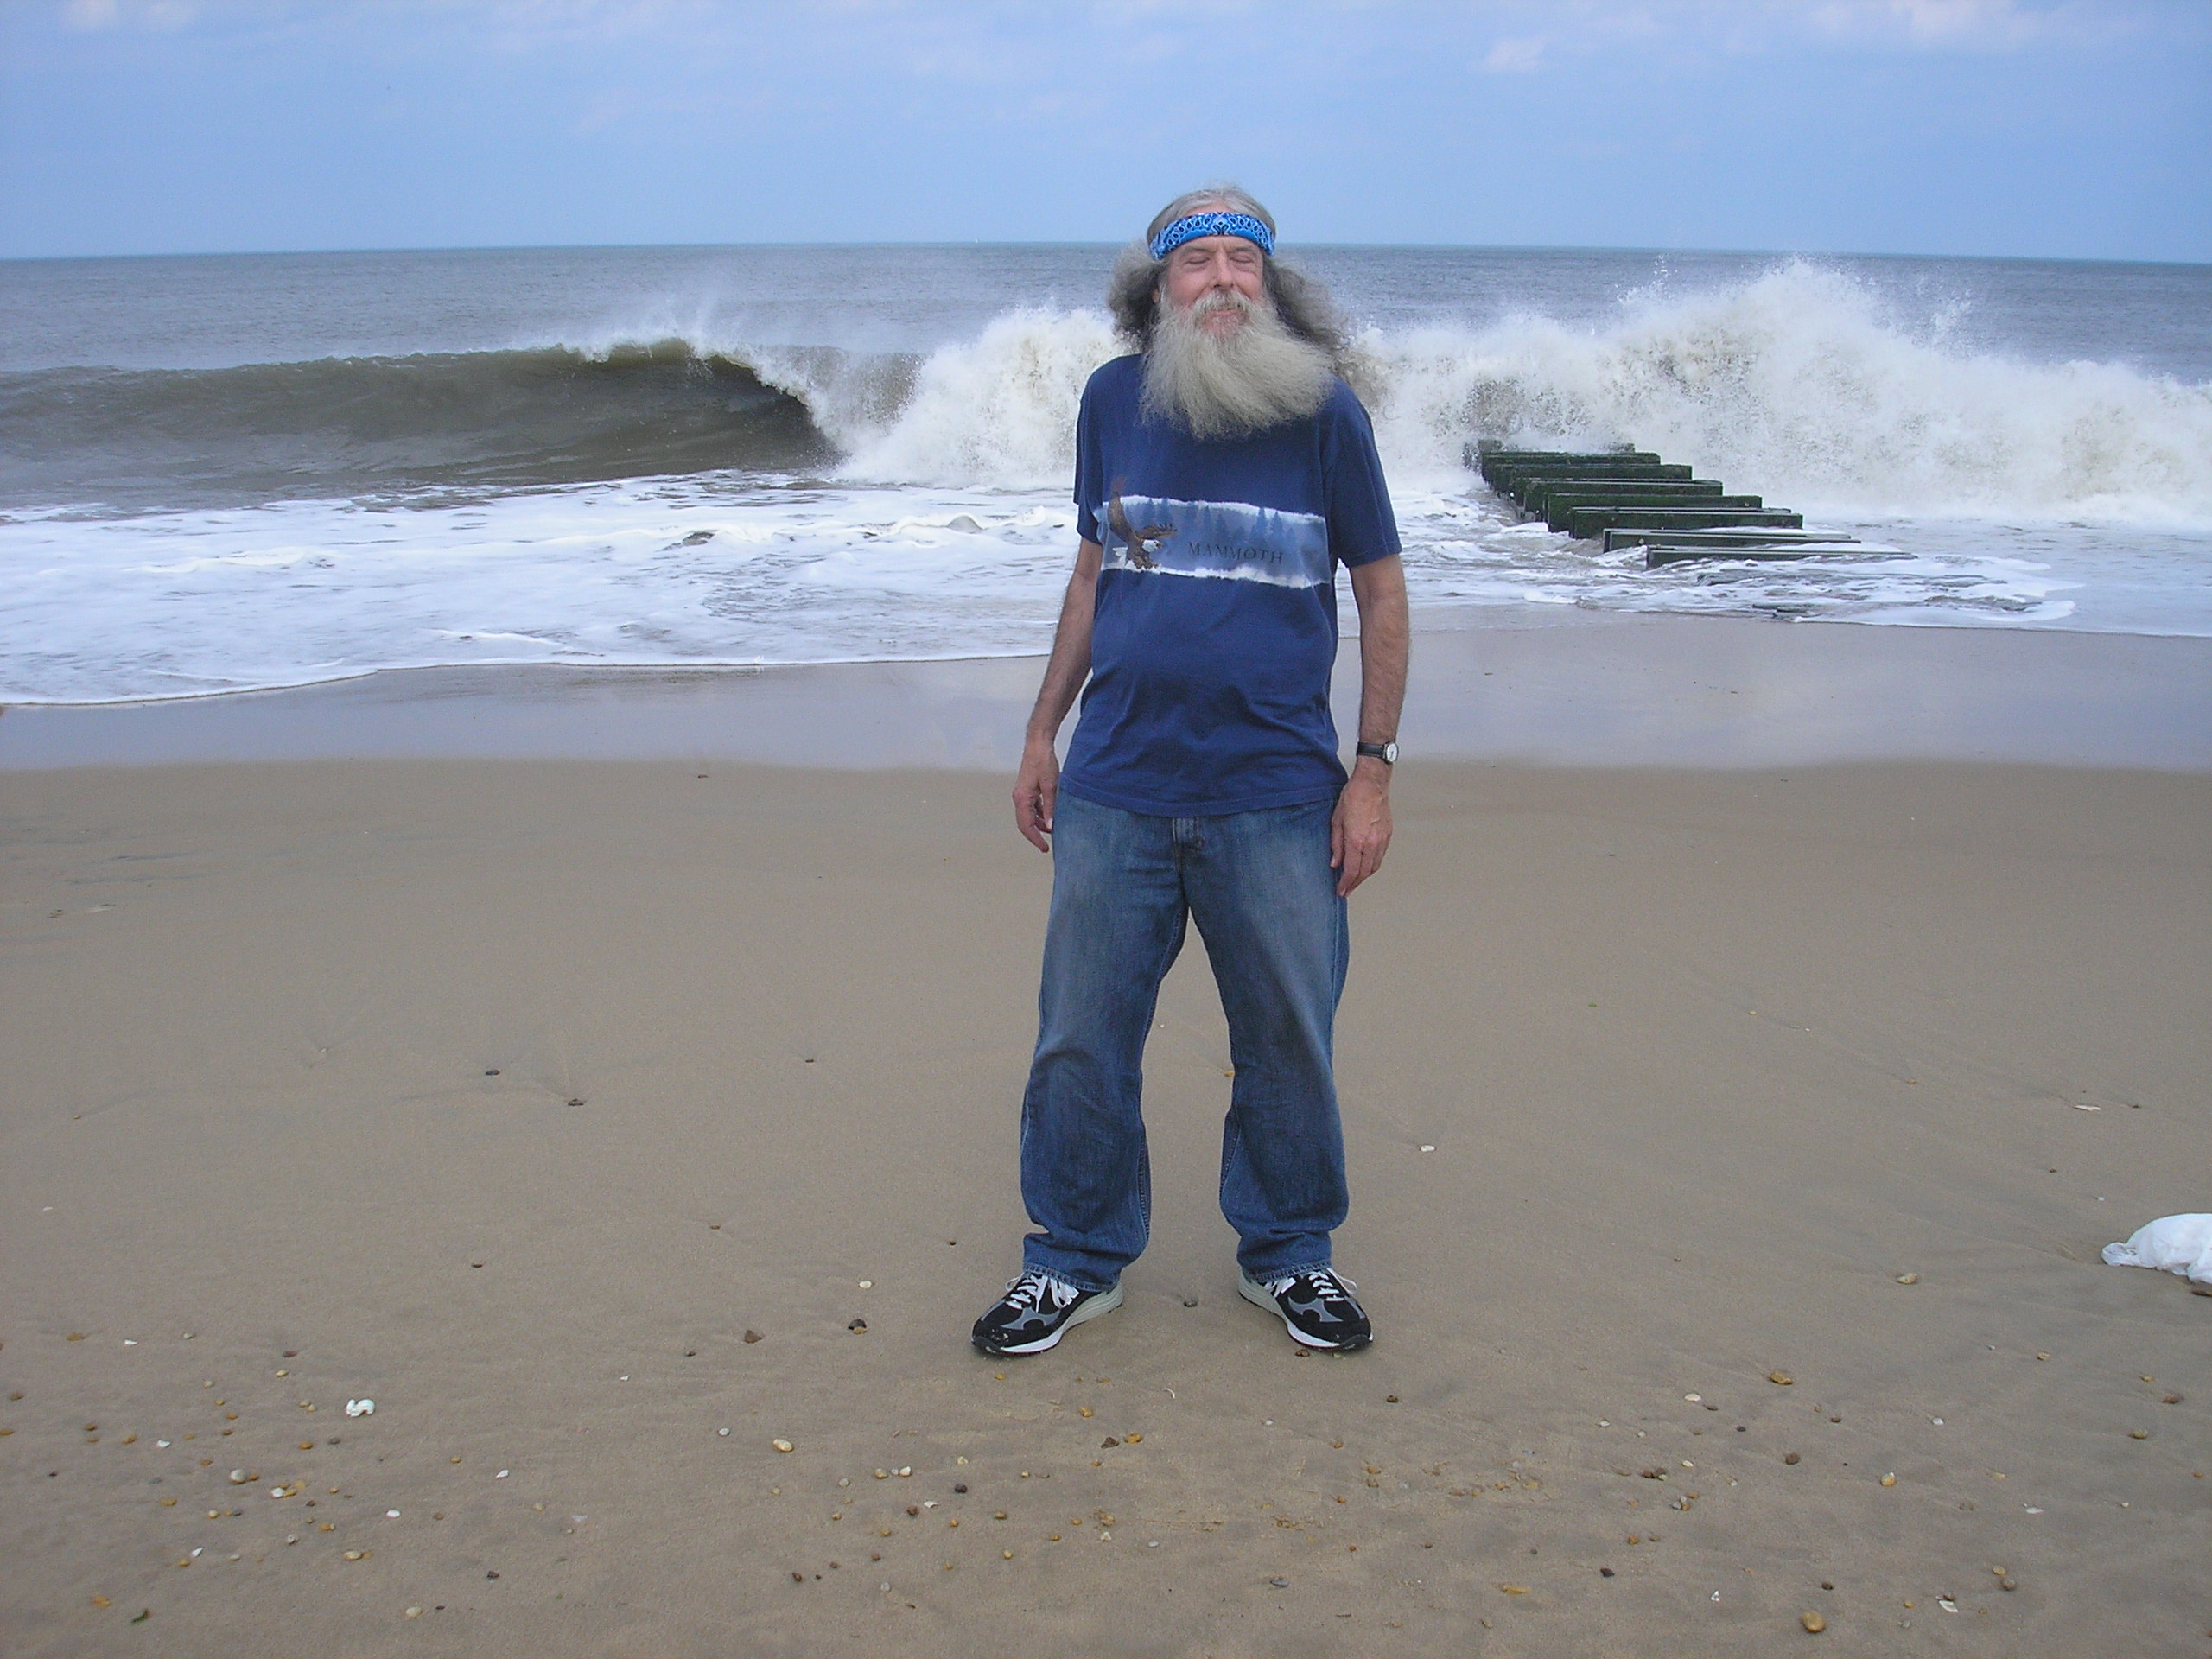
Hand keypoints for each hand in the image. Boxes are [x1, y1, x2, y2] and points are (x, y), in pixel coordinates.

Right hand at [1012, 735, 1059, 851]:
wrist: (1038, 744)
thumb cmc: (1043, 761)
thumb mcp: (1051, 786)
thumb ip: (1050, 807)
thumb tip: (1051, 826)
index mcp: (1022, 798)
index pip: (1026, 826)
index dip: (1035, 840)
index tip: (1044, 849)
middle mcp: (1018, 798)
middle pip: (1024, 824)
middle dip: (1035, 836)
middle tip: (1046, 847)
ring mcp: (1021, 794)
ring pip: (1028, 816)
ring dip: (1039, 825)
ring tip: (1052, 831)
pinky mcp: (1027, 790)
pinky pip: (1031, 808)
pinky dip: (1039, 815)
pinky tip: (1050, 817)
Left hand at [1329, 765, 1391, 894]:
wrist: (1372, 783)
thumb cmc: (1352, 797)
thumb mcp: (1336, 821)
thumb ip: (1336, 845)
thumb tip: (1335, 863)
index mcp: (1356, 840)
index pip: (1351, 871)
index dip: (1345, 884)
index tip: (1340, 891)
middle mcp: (1371, 843)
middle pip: (1364, 873)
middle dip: (1354, 884)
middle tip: (1346, 890)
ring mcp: (1382, 840)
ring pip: (1374, 867)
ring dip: (1364, 877)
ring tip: (1354, 881)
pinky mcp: (1388, 835)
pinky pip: (1380, 856)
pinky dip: (1372, 865)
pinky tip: (1365, 866)